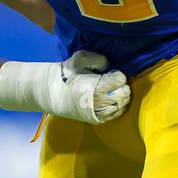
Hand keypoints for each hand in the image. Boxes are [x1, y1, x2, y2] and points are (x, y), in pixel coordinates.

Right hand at [0, 51, 129, 123]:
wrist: (53, 94)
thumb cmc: (67, 75)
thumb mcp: (78, 59)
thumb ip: (97, 58)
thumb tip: (108, 63)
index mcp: (98, 87)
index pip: (121, 79)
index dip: (117, 74)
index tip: (110, 73)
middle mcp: (101, 102)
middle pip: (124, 93)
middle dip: (121, 85)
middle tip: (113, 82)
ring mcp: (101, 112)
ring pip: (123, 104)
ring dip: (120, 96)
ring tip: (112, 90)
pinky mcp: (99, 119)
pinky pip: (117, 114)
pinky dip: (118, 106)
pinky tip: (112, 100)